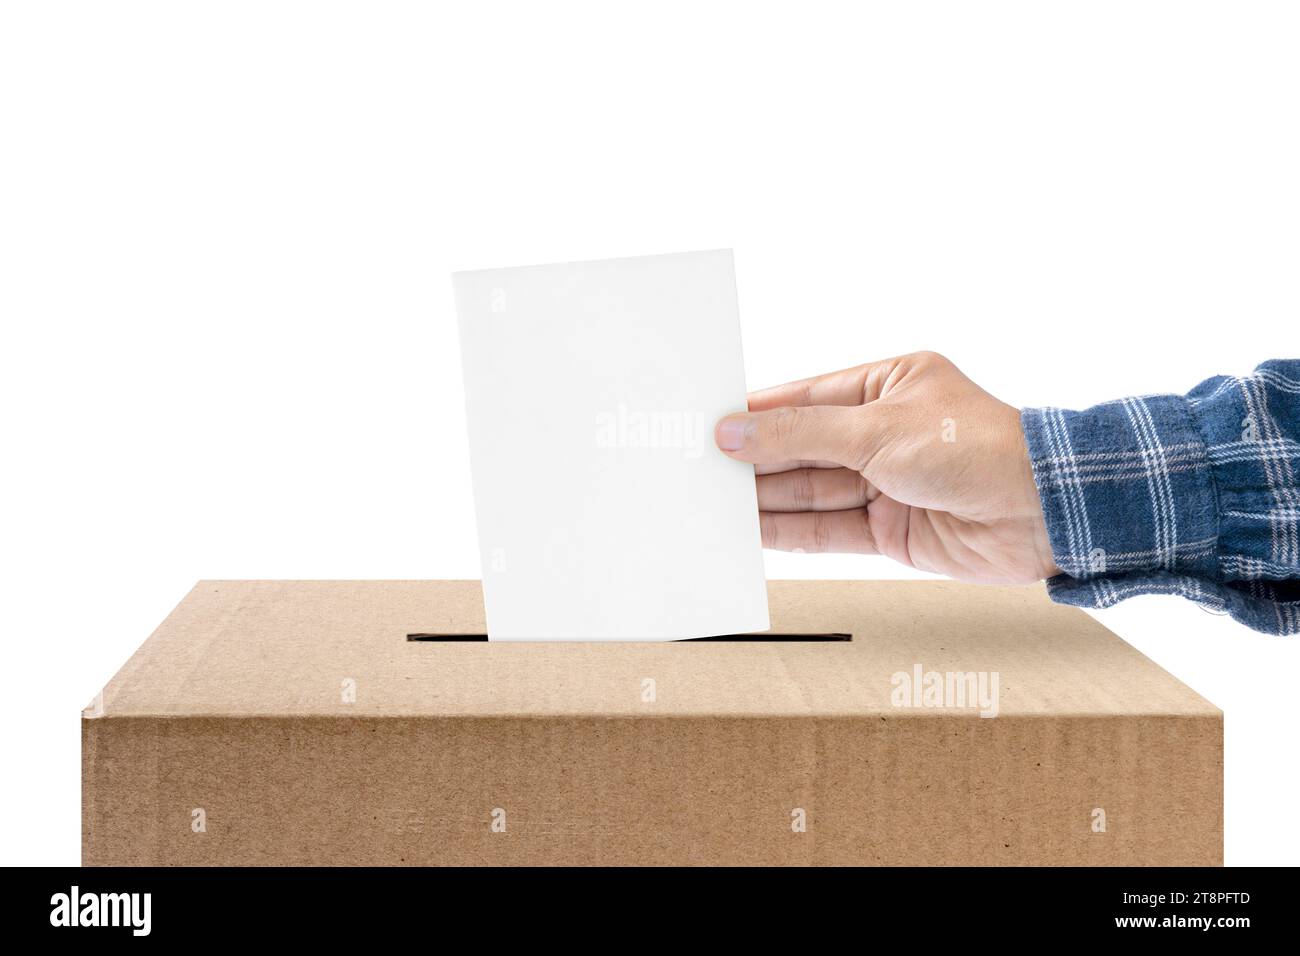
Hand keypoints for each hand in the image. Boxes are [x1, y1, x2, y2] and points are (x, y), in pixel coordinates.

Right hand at [715, 351, 1058, 584]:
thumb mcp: (877, 430)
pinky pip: (828, 529)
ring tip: (712, 503)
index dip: (756, 415)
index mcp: (887, 385)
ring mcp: (886, 482)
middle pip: (802, 448)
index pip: (805, 399)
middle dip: (755, 460)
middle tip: (699, 469)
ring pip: (811, 491)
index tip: (709, 425)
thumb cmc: (979, 449)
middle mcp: (884, 432)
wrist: (1044, 513)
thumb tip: (735, 432)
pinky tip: (751, 530)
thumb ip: (800, 435)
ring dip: (764, 499)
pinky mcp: (890, 530)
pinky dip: (790, 531)